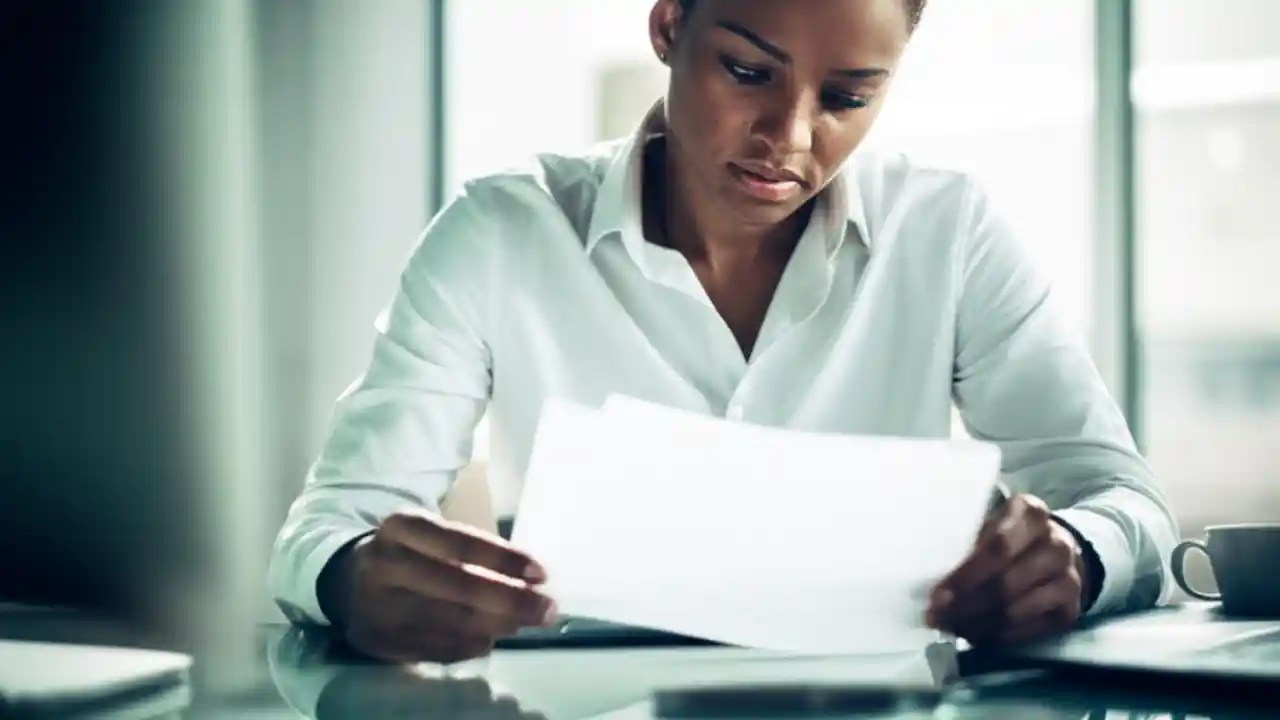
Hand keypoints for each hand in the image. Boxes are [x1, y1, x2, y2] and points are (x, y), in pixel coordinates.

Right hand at [330, 510, 556, 662]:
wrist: (347, 580)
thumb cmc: (409, 552)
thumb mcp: (431, 535)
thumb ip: (474, 551)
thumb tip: (531, 582)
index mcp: (400, 527)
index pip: (459, 542)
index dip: (504, 559)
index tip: (541, 573)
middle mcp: (383, 564)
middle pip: (457, 586)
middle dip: (511, 600)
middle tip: (548, 609)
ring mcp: (376, 607)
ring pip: (450, 622)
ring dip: (497, 626)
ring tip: (524, 622)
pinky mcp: (376, 642)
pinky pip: (436, 649)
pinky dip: (470, 646)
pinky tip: (490, 638)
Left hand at [925, 494, 1090, 644]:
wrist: (1060, 551)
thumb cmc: (1011, 535)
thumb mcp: (992, 523)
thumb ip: (970, 542)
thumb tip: (934, 580)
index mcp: (1031, 513)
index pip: (997, 547)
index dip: (966, 575)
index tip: (937, 596)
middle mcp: (1057, 544)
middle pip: (1005, 583)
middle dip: (964, 605)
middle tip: (935, 617)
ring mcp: (1069, 578)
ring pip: (1014, 610)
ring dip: (976, 624)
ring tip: (949, 626)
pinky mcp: (1071, 609)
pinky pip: (1026, 629)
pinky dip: (995, 635)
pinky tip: (973, 633)